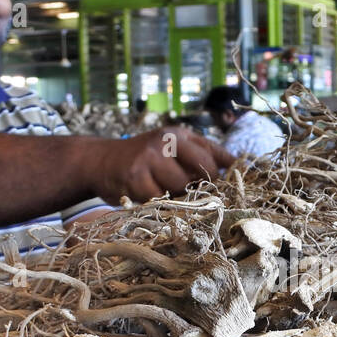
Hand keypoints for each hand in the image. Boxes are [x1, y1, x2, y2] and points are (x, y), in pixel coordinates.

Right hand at [95, 127, 235, 203]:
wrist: (99, 161)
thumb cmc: (144, 159)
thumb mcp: (173, 148)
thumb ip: (202, 154)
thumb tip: (238, 164)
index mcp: (180, 134)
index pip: (213, 156)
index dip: (221, 175)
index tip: (221, 187)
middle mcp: (166, 141)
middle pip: (203, 172)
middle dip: (198, 186)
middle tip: (184, 190)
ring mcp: (150, 157)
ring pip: (181, 188)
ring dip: (173, 195)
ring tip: (158, 187)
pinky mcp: (135, 176)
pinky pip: (158, 199)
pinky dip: (153, 202)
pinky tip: (142, 192)